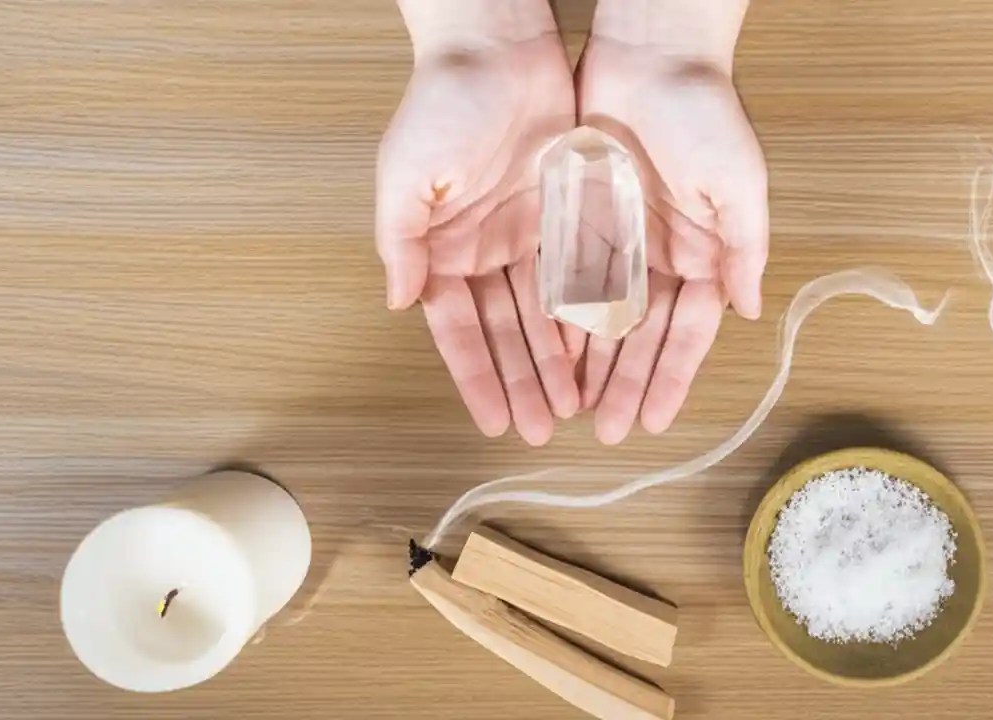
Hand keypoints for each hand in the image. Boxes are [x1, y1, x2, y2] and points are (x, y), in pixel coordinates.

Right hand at [377, 0, 578, 444]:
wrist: (499, 48)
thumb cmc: (442, 103)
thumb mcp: (405, 175)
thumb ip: (400, 243)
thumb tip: (400, 302)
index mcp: (438, 248)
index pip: (458, 330)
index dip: (476, 376)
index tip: (491, 421)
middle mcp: (481, 250)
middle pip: (504, 332)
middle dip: (522, 383)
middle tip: (540, 431)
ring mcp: (523, 235)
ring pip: (543, 314)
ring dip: (554, 361)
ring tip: (571, 409)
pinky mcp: (562, 215)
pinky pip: (576, 277)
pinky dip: (583, 317)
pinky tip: (593, 356)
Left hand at [575, 0, 767, 443]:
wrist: (651, 53)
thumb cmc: (705, 111)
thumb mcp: (739, 183)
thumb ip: (745, 250)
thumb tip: (750, 310)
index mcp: (703, 253)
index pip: (687, 332)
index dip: (670, 377)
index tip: (653, 421)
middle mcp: (661, 256)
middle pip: (640, 336)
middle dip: (624, 384)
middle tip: (606, 431)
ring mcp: (619, 241)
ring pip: (601, 318)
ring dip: (590, 363)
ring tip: (572, 408)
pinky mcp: (579, 220)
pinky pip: (566, 280)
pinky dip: (559, 318)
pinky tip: (550, 355)